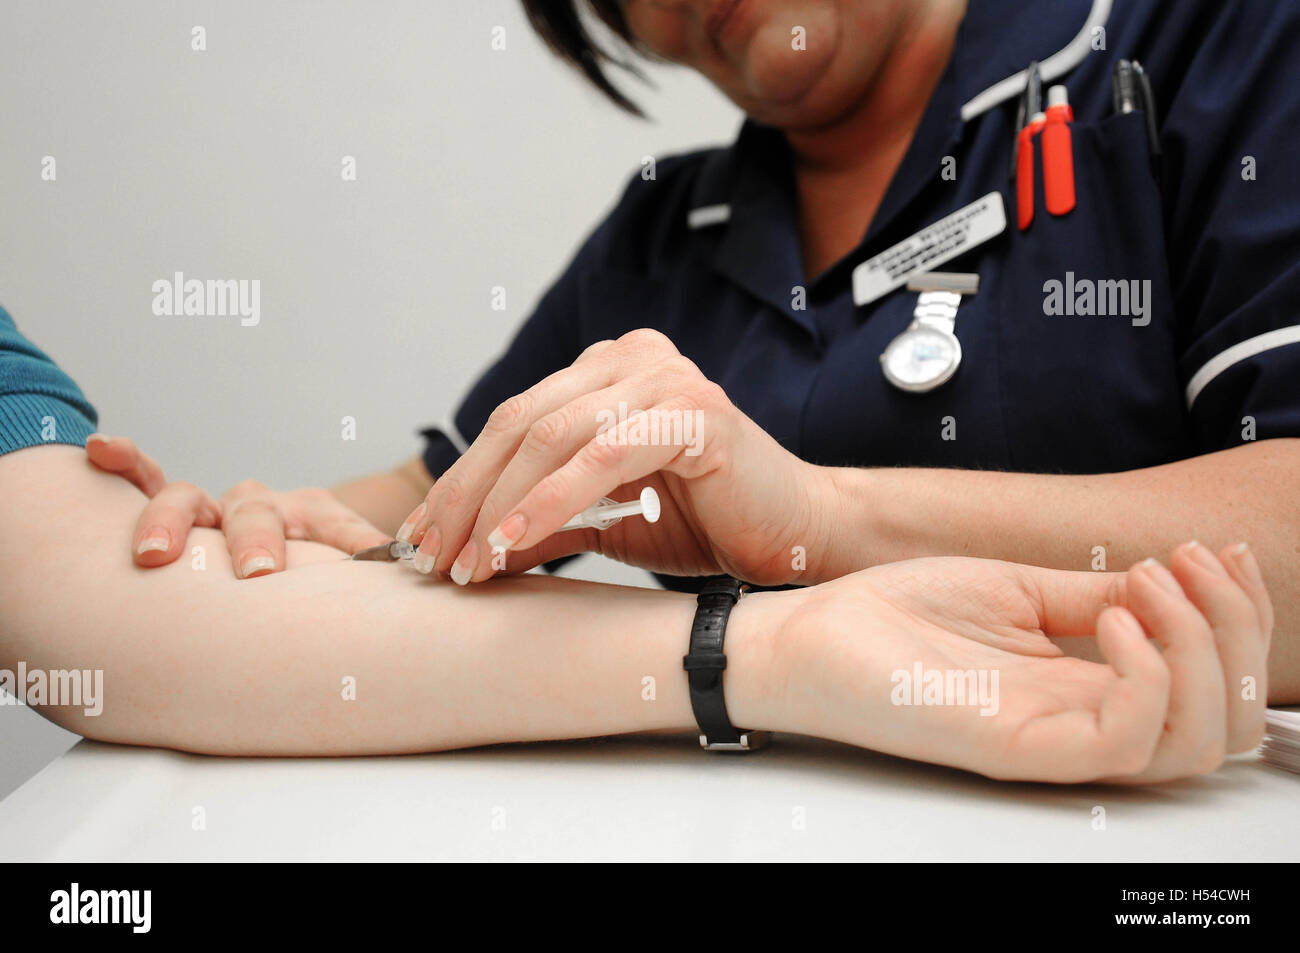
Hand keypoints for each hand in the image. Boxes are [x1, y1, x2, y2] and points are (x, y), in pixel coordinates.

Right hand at [85, 434, 388, 577]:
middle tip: (258, 573)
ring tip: (154, 554)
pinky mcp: (173, 508)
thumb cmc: (316, 564)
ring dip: (171, 522)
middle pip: (254, 512)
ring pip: (188, 498)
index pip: (326, 519)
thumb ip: (372, 566)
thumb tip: (413, 572)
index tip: (349, 564)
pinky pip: (145, 478)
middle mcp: (259, 507)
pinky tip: (100, 450)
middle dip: (255, 541)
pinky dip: (125, 463)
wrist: (290, 540)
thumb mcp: (349, 563)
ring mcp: (213, 507)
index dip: (338, 540)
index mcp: (309, 515)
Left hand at [395, 328, 821, 584]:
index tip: (421, 542)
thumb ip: (541, 523)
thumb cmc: (709, 522)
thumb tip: (467, 550)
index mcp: (608, 371)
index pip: (512, 421)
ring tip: (468, 565)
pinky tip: (512, 543)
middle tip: (431, 560)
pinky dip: (549, 502)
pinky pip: (601, 457)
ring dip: (497, 506)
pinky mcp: (694, 413)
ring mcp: (664, 378)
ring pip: (550, 437)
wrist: (799, 535)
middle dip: (465, 497)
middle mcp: (632, 358)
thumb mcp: (605, 523)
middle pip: (519, 423)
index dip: (459, 481)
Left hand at [774, 541, 1270, 782]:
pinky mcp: (1016, 748)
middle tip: (1190, 566)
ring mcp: (1052, 739)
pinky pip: (1124, 742)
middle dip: (1239, 632)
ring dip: (1203, 649)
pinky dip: (1147, 673)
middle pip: (1224, 721)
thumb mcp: (1013, 587)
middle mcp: (1080, 719)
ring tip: (1149, 585)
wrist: (812, 630)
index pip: (1210, 682)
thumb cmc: (897, 613)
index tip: (1211, 552)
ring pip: (1194, 741)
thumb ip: (1091, 593)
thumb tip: (1168, 581)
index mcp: (1083, 683)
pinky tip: (1108, 617)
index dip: (1238, 617)